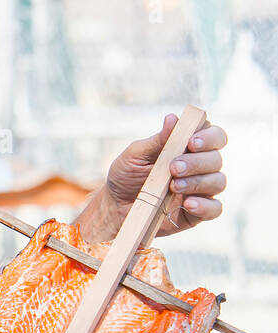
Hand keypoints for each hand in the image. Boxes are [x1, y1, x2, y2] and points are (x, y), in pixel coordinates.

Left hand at [105, 114, 227, 236]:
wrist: (115, 207)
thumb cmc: (126, 176)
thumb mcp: (136, 155)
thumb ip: (158, 140)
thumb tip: (173, 118)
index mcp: (189, 148)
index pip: (214, 136)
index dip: (208, 137)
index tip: (191, 142)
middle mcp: (200, 167)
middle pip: (216, 159)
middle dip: (197, 162)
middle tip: (174, 168)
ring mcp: (201, 191)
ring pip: (218, 182)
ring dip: (198, 182)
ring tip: (174, 186)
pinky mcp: (197, 213)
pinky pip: (214, 209)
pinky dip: (205, 206)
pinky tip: (188, 204)